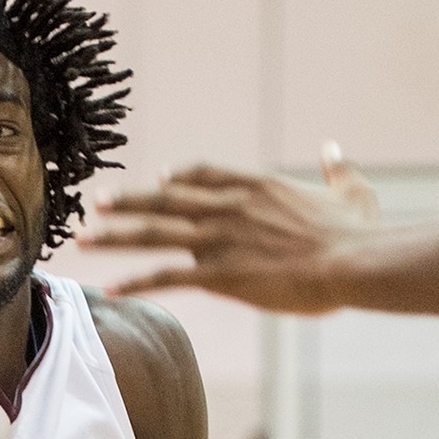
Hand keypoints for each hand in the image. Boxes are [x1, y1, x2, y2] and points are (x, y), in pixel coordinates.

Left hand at [83, 143, 380, 310]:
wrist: (351, 262)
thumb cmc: (356, 233)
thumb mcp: (352, 192)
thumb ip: (338, 169)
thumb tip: (334, 149)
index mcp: (255, 185)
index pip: (203, 173)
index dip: (178, 177)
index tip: (160, 180)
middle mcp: (227, 206)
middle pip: (164, 200)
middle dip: (126, 202)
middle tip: (94, 202)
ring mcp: (218, 239)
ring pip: (153, 234)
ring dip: (114, 237)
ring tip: (82, 240)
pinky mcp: (218, 274)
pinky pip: (166, 277)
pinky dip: (135, 283)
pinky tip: (110, 290)